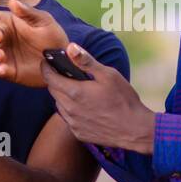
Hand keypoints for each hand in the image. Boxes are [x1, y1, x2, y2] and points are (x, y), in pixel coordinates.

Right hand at [0, 0, 67, 88]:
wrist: (61, 63)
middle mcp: (4, 38)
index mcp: (9, 22)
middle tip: (0, 38)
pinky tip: (3, 70)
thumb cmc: (54, 38)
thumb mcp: (44, 22)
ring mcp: (4, 55)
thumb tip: (12, 2)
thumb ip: (28, 13)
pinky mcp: (6, 71)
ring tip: (3, 58)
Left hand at [41, 43, 155, 153]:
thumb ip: (86, 61)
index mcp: (74, 92)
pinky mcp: (78, 133)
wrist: (134, 130)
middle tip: (62, 73)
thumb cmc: (123, 100)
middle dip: (54, 81)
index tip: (45, 62)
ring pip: (59, 105)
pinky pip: (68, 119)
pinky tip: (84, 107)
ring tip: (76, 90)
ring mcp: (73, 123)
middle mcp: (69, 109)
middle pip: (53, 91)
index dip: (45, 68)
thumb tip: (70, 47)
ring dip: (63, 96)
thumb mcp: (108, 75)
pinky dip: (70, 110)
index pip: (49, 78)